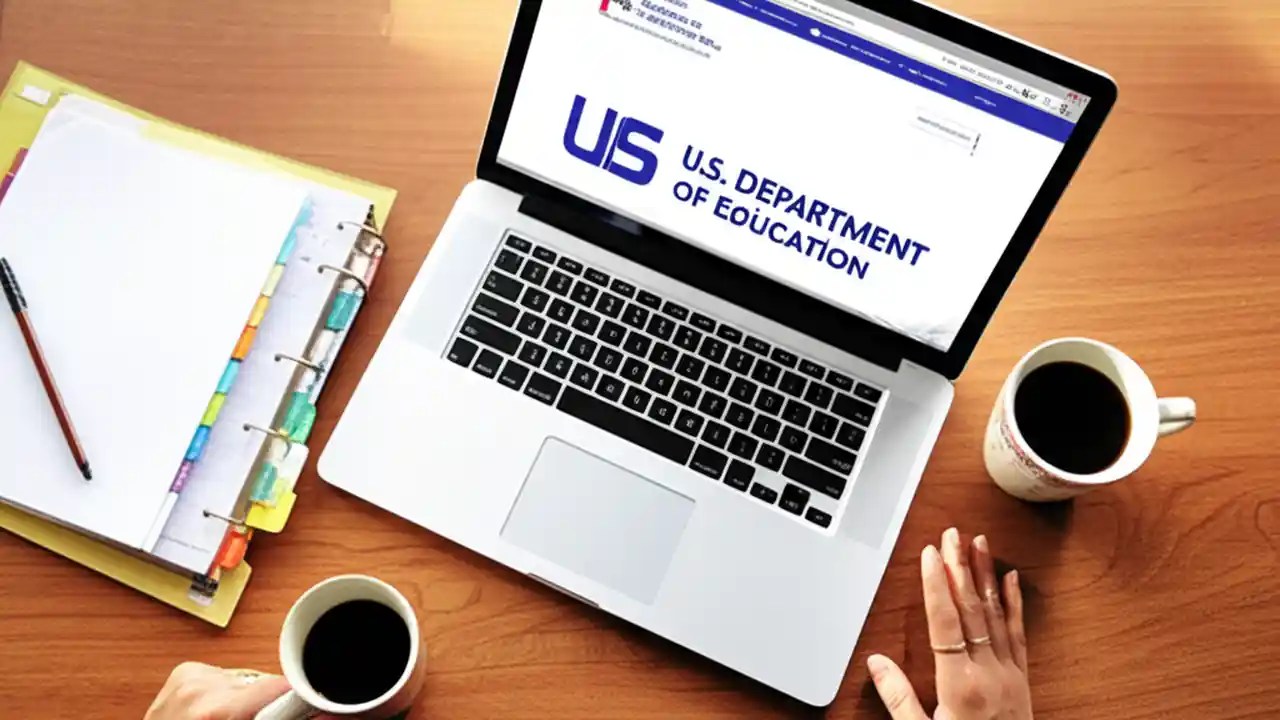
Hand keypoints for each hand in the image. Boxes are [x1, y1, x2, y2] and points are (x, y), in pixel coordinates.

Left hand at [144, 662, 322, 719]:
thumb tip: (330, 716)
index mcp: (213, 712)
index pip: (279, 688)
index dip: (300, 698)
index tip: (315, 704)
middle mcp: (198, 689)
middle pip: (265, 686)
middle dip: (270, 706)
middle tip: (264, 718)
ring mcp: (189, 678)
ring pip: (246, 682)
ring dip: (247, 701)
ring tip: (231, 719)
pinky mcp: (184, 672)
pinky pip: (225, 677)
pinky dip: (227, 694)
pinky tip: (215, 713)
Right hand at [867, 528, 1031, 719]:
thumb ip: (898, 699)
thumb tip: (876, 663)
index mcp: (961, 686)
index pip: (945, 623)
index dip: (937, 585)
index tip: (931, 554)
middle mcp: (989, 674)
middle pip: (971, 610)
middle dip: (959, 568)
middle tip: (951, 534)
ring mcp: (1009, 675)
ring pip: (996, 615)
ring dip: (986, 576)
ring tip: (979, 544)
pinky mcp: (1022, 681)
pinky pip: (1018, 635)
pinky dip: (1015, 605)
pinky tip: (1011, 580)